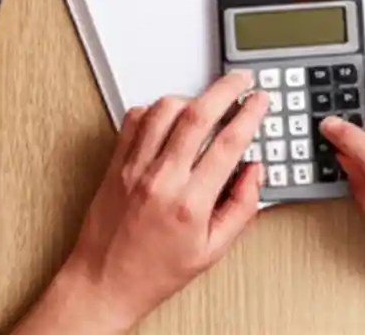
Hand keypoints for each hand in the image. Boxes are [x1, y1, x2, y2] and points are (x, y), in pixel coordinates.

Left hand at [14, 71, 266, 334]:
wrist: (104, 282)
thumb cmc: (154, 271)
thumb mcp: (213, 251)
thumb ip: (242, 208)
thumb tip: (255, 172)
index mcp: (190, 203)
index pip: (228, 143)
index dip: (250, 115)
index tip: (260, 102)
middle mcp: (161, 180)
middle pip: (198, 115)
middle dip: (226, 90)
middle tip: (240, 81)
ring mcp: (134, 168)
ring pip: (164, 110)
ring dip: (190, 97)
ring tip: (205, 101)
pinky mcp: (115, 164)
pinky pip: (135, 120)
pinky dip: (154, 109)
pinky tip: (168, 116)